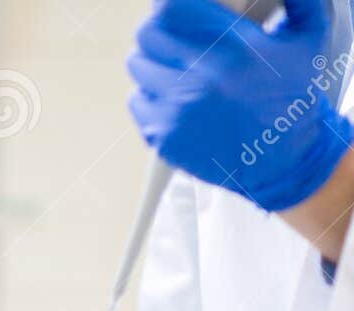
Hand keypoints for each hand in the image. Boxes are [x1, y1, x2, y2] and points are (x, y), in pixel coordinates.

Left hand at [127, 0, 352, 211]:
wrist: (284, 160)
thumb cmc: (293, 98)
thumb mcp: (306, 40)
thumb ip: (300, 1)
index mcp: (232, 50)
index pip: (171, 11)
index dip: (170, 8)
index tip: (177, 11)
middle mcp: (199, 79)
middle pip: (147, 36)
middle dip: (160, 33)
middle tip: (177, 41)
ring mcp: (177, 110)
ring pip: (138, 67)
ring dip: (155, 65)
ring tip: (180, 72)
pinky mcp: (164, 137)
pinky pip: (137, 102)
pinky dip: (151, 98)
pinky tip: (177, 100)